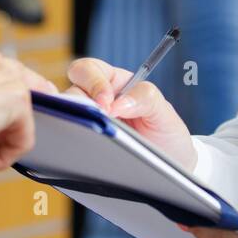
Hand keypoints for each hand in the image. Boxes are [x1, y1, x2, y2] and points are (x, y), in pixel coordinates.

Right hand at [66, 57, 194, 170]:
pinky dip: (70, 138)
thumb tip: (118, 104)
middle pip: (71, 90)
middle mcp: (95, 100)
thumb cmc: (167, 135)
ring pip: (65, 115)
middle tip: (97, 119)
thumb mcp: (165, 114)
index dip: (93, 82)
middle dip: (79, 102)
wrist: (171, 167)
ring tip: (89, 135)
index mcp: (114, 84)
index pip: (90, 69)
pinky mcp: (83, 144)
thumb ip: (147, 99)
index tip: (107, 103)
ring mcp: (88, 123)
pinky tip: (80, 147)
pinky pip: (68, 138)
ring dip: (75, 122)